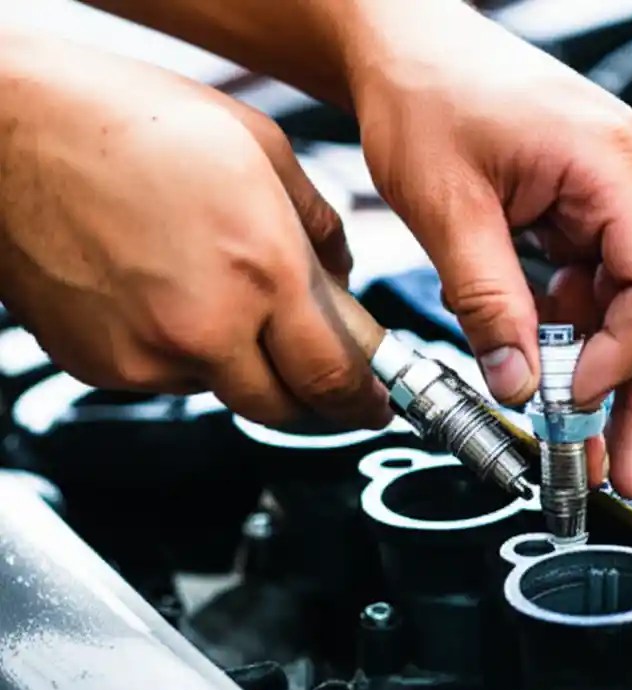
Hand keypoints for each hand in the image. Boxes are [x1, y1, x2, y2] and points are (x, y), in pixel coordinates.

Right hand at [0, 32, 391, 429]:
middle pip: (287, 408)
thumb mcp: (262, 148)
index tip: (377, 401)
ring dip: (245, 365)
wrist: (11, 129)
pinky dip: (186, 354)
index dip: (367, 400)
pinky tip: (168, 293)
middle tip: (322, 368)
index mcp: (263, 271)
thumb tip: (343, 276)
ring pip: (226, 391)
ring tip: (217, 291)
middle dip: (315, 396)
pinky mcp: (101, 366)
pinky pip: (169, 379)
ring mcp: (148, 354)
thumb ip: (319, 225)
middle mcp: (207, 325)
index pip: (339, 376)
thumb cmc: (126, 120)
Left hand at [345, 2, 631, 497]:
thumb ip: (489, 303)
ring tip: (587, 443)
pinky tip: (556, 369)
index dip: (629, 352)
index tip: (579, 401)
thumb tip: (520, 387)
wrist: (404, 43)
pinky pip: (605, 284)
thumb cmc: (423, 93)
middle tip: (623, 467)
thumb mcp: (445, 208)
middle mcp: (629, 178)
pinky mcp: (589, 207)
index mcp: (609, 165)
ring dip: (615, 373)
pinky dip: (584, 334)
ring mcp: (614, 193)